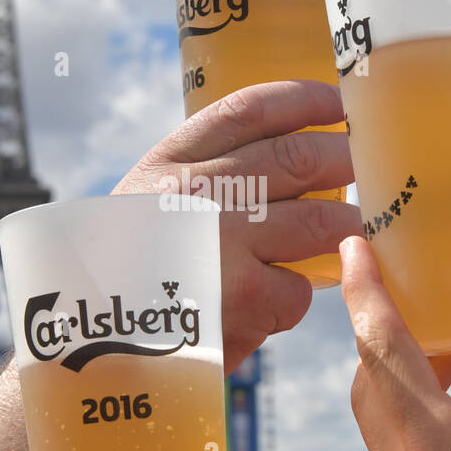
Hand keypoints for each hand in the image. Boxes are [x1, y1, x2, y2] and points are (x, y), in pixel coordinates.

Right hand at [114, 80, 357, 372]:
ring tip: (356, 232)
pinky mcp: (244, 297)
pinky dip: (301, 297)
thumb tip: (281, 168)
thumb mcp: (143, 210)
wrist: (84, 350)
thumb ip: (199, 185)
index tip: (336, 103)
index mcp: (170, 163)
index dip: (305, 100)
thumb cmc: (121, 280)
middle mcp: (197, 192)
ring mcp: (224, 241)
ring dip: (348, 226)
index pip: (250, 108)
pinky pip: (301, 288)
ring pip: (322, 219)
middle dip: (345, 160)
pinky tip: (283, 304)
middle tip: (366, 168)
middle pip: (299, 157)